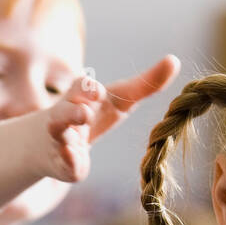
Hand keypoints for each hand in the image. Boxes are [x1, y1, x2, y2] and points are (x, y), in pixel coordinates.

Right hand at [34, 56, 180, 184]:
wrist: (51, 144)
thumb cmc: (93, 115)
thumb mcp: (120, 100)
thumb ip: (145, 84)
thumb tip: (174, 60)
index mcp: (80, 97)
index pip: (81, 88)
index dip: (87, 89)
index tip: (98, 92)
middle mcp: (66, 114)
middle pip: (64, 108)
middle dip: (73, 109)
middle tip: (85, 112)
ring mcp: (61, 139)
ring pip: (58, 130)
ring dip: (68, 126)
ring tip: (81, 124)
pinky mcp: (63, 164)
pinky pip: (66, 164)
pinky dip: (69, 161)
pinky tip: (75, 159)